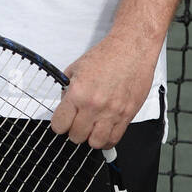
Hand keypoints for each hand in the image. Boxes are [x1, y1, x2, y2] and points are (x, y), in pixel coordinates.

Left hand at [50, 33, 154, 148]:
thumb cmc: (107, 55)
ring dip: (90, 138)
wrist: (132, 48)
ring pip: (95, 143)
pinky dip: (106, 139)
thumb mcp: (76, 68)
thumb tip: (64, 105)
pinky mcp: (127, 115)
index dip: (59, 125)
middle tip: (77, 123)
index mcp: (78, 93)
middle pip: (76, 136)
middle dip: (74, 131)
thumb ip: (67, 89)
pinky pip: (114, 139)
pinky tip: (104, 130)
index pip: (60, 124)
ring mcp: (112, 112)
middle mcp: (94, 105)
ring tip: (91, 128)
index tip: (62, 122)